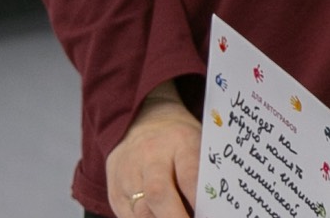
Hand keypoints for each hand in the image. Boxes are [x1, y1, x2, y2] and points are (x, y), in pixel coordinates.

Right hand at [106, 82, 201, 217]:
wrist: (141, 121)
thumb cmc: (178, 138)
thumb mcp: (198, 142)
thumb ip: (204, 172)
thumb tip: (214, 205)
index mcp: (180, 141)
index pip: (190, 173)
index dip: (199, 199)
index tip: (211, 212)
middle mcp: (151, 156)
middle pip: (160, 193)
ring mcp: (129, 173)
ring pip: (141, 210)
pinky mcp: (115, 191)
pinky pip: (128, 216)